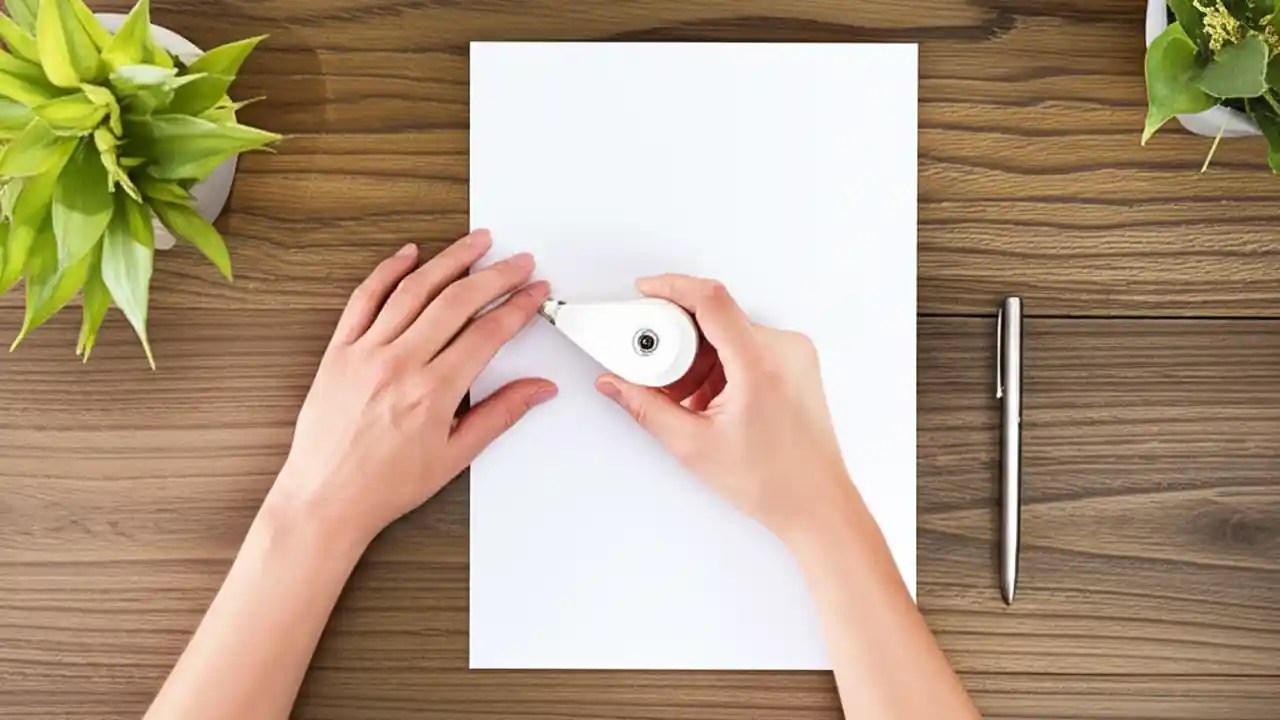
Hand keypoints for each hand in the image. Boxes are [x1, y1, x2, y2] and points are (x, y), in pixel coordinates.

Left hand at [272, 230, 556, 544]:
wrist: (326, 498)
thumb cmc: (385, 485)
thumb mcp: (455, 456)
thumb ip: (500, 414)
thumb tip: (538, 389)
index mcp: (433, 392)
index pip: (488, 334)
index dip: (518, 307)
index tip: (535, 292)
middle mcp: (399, 364)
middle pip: (458, 302)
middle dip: (496, 275)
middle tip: (518, 261)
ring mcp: (366, 353)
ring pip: (415, 290)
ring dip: (450, 259)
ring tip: (476, 242)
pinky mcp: (339, 351)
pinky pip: (365, 298)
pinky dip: (388, 271)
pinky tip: (409, 254)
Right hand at [594, 274, 852, 544]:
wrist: (816, 503)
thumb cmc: (774, 482)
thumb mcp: (694, 446)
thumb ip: (645, 407)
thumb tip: (617, 384)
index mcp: (760, 364)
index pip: (711, 300)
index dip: (672, 287)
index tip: (646, 290)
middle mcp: (783, 350)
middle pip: (714, 318)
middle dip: (677, 342)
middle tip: (658, 373)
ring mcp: (794, 354)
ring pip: (728, 332)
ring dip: (698, 357)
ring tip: (690, 400)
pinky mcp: (795, 362)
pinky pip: (746, 345)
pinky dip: (720, 364)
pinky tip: (710, 399)